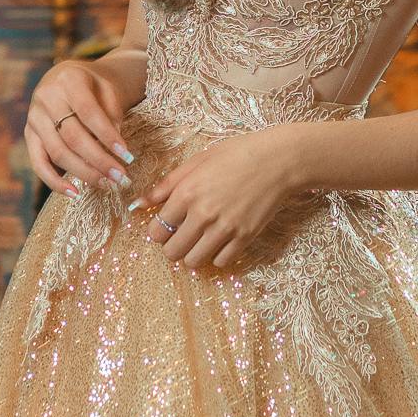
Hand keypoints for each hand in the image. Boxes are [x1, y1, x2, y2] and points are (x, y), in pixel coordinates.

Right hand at [25, 61, 133, 195]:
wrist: (72, 78)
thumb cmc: (96, 86)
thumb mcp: (109, 90)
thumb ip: (112, 115)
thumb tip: (115, 151)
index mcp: (68, 79)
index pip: (88, 113)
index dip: (107, 137)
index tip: (127, 156)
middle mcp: (45, 97)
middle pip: (72, 137)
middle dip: (99, 161)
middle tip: (120, 178)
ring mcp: (33, 117)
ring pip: (57, 152)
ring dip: (83, 173)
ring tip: (106, 184)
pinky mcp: (28, 134)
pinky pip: (38, 162)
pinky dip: (54, 181)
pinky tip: (74, 193)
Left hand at [136, 127, 304, 271]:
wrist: (278, 160)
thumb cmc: (237, 154)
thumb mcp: (197, 161)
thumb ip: (167, 185)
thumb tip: (139, 204)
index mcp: (187, 193)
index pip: (157, 230)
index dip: (157, 231)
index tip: (165, 227)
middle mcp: (203, 214)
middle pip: (172, 252)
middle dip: (172, 247)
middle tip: (181, 236)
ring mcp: (225, 228)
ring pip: (194, 261)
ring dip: (192, 254)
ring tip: (199, 241)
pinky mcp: (245, 237)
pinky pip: (221, 262)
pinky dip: (217, 256)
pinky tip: (219, 242)